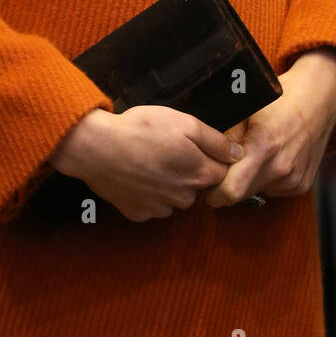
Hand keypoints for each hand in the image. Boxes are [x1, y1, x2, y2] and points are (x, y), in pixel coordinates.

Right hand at [49, 105, 244, 221]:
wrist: (97, 148)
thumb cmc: (141, 129)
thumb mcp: (184, 122)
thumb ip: (215, 140)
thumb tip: (238, 155)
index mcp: (198, 173)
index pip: (221, 172)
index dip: (212, 157)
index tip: (194, 146)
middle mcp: (183, 197)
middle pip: (198, 187)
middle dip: (190, 171)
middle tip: (169, 149)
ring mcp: (160, 208)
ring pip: (176, 198)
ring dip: (170, 184)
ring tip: (150, 160)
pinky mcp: (138, 213)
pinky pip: (152, 206)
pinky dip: (149, 194)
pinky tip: (137, 175)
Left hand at [204, 49, 335, 207]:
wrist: (320, 98)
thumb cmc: (280, 97)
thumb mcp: (246, 106)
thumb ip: (225, 133)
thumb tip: (201, 152)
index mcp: (263, 146)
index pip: (229, 192)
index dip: (212, 189)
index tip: (206, 176)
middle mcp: (280, 168)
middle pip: (239, 196)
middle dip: (225, 186)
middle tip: (221, 165)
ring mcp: (293, 179)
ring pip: (255, 193)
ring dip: (245, 181)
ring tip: (249, 155)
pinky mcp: (302, 185)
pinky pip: (272, 190)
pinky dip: (264, 179)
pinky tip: (269, 157)